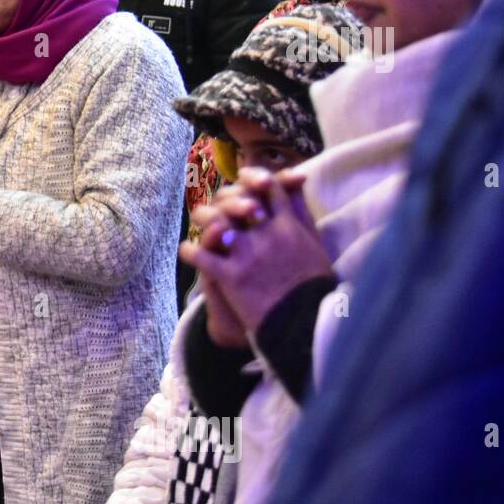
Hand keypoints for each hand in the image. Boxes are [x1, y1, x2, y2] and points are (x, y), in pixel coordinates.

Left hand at [178, 169, 333, 332]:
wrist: (306, 323)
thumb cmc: (314, 286)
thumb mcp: (316, 244)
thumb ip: (302, 216)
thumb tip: (293, 189)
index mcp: (289, 225)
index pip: (268, 187)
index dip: (253, 179)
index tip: (243, 181)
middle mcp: (267, 232)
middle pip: (237, 199)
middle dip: (224, 199)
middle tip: (218, 207)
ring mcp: (248, 253)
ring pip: (215, 220)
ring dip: (204, 221)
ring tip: (200, 228)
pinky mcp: (231, 275)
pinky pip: (200, 255)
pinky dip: (189, 251)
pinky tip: (187, 251)